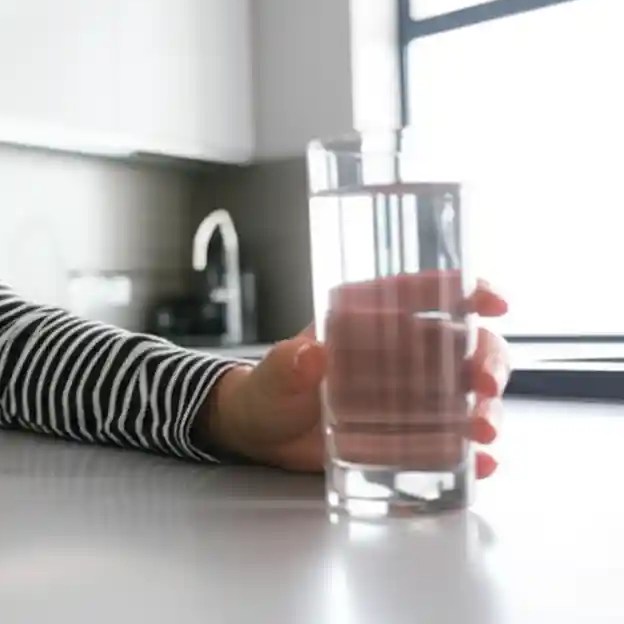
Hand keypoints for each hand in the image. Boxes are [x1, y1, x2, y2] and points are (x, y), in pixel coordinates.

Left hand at [198, 279, 509, 477]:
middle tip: (485, 384)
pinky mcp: (411, 435)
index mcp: (369, 318)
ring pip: (467, 394)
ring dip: (486, 409)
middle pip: (463, 346)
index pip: (422, 294)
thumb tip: (310, 354)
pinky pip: (451, 441)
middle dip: (487, 361)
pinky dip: (469, 454)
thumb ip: (289, 364)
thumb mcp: (275, 375)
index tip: (493, 300)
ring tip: (484, 430)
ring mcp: (412, 395)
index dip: (465, 290)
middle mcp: (402, 352)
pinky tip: (479, 465)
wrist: (262, 435)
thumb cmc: (271, 390)